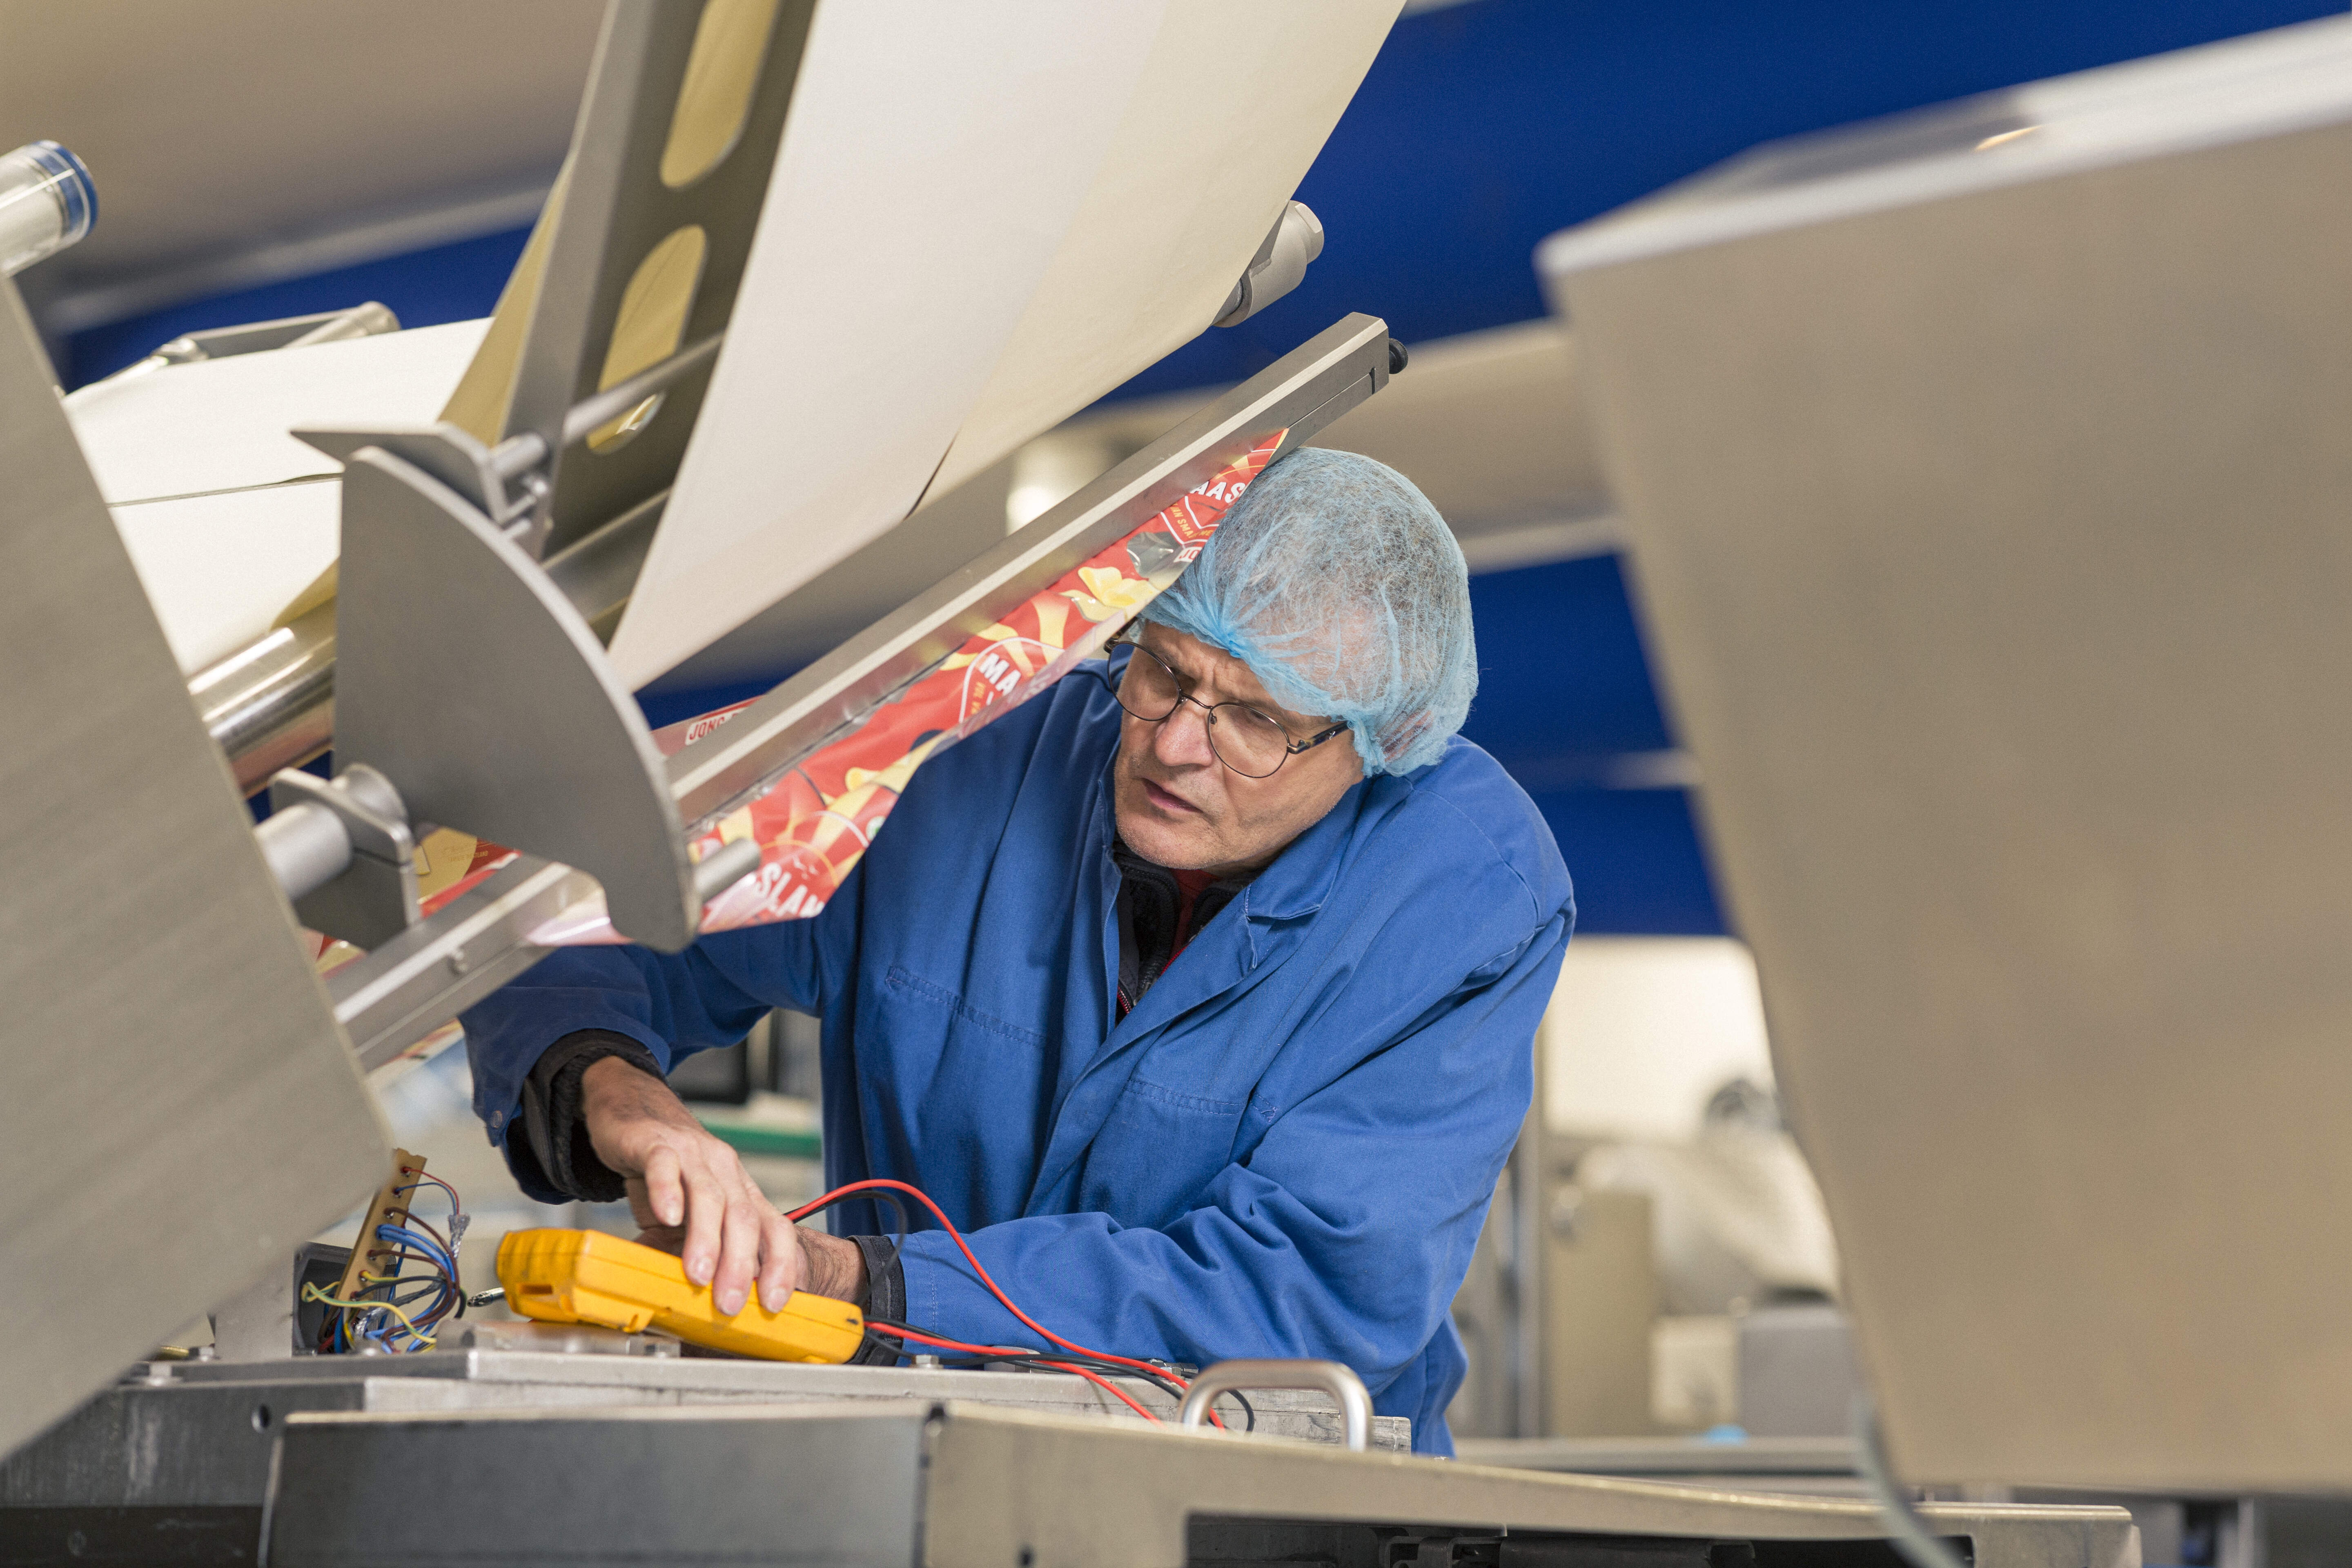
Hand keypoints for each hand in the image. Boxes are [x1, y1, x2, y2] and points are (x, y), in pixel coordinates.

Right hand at [579, 1057, 864, 1314]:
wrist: (633, 1108)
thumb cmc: (666, 1167)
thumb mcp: (686, 1214)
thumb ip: (692, 1249)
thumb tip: (690, 1303)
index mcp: (740, 1189)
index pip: (774, 1228)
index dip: (781, 1265)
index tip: (775, 1303)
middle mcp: (725, 1170)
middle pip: (744, 1218)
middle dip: (742, 1265)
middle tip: (731, 1303)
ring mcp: (692, 1153)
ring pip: (709, 1195)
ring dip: (707, 1238)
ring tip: (700, 1274)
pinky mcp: (655, 1143)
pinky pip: (665, 1165)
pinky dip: (667, 1191)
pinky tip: (668, 1216)